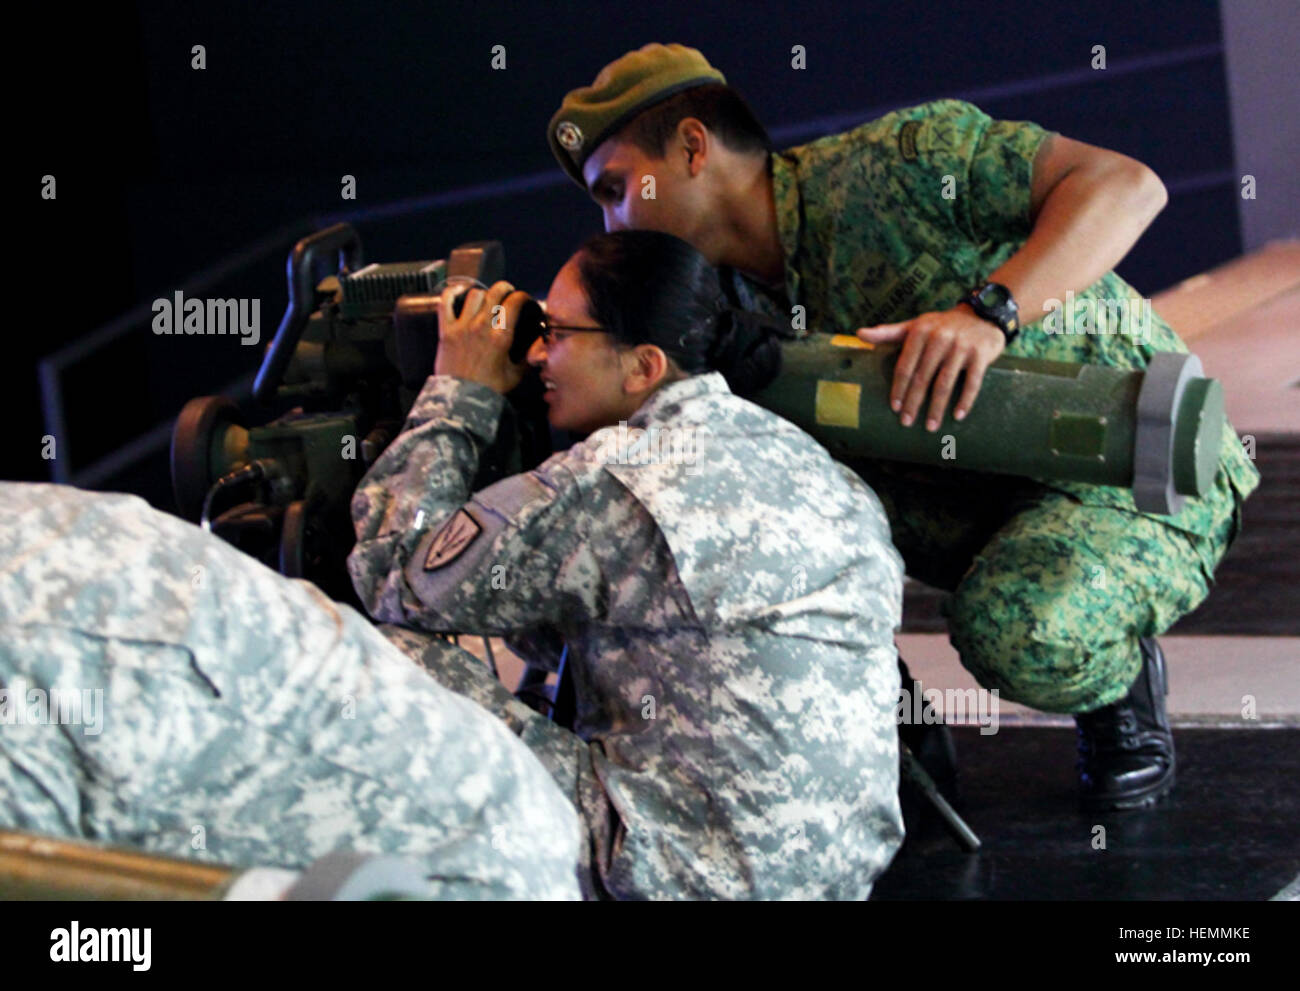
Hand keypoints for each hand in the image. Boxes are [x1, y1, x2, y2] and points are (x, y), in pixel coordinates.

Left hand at [433, 280, 528, 393]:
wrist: (461, 399)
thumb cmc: (488, 389)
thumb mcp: (515, 375)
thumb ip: (526, 359)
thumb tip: (535, 348)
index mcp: (501, 337)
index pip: (515, 302)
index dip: (522, 296)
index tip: (524, 299)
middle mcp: (482, 327)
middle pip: (496, 292)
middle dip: (505, 288)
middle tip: (507, 292)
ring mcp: (462, 327)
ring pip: (475, 294)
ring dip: (483, 293)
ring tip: (486, 298)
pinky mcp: (446, 331)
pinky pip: (445, 302)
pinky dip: (452, 293)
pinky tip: (459, 292)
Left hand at [856, 306, 1004, 429]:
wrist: (982, 315)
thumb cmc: (941, 325)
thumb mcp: (915, 325)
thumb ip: (888, 332)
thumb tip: (859, 333)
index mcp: (920, 332)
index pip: (905, 366)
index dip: (898, 388)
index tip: (894, 408)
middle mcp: (940, 338)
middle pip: (922, 377)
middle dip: (914, 403)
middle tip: (907, 422)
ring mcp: (961, 346)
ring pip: (945, 383)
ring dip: (937, 408)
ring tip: (931, 427)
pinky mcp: (981, 354)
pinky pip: (972, 382)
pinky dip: (965, 400)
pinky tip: (957, 416)